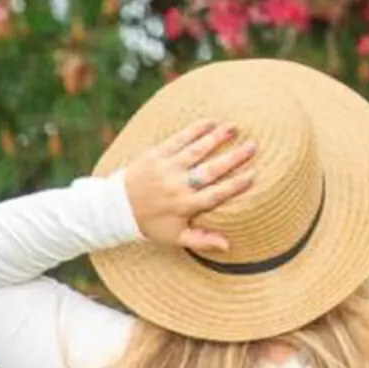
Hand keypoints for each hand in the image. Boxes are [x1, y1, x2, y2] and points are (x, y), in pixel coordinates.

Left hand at [123, 120, 255, 253]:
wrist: (115, 208)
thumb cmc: (150, 224)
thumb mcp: (175, 237)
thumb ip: (202, 240)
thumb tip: (228, 245)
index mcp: (185, 206)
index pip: (215, 194)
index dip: (235, 185)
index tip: (253, 174)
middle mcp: (177, 186)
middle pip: (210, 170)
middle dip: (233, 158)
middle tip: (252, 146)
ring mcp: (167, 168)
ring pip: (195, 151)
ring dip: (215, 138)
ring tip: (233, 128)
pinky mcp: (156, 155)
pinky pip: (177, 140)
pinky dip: (193, 130)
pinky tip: (209, 122)